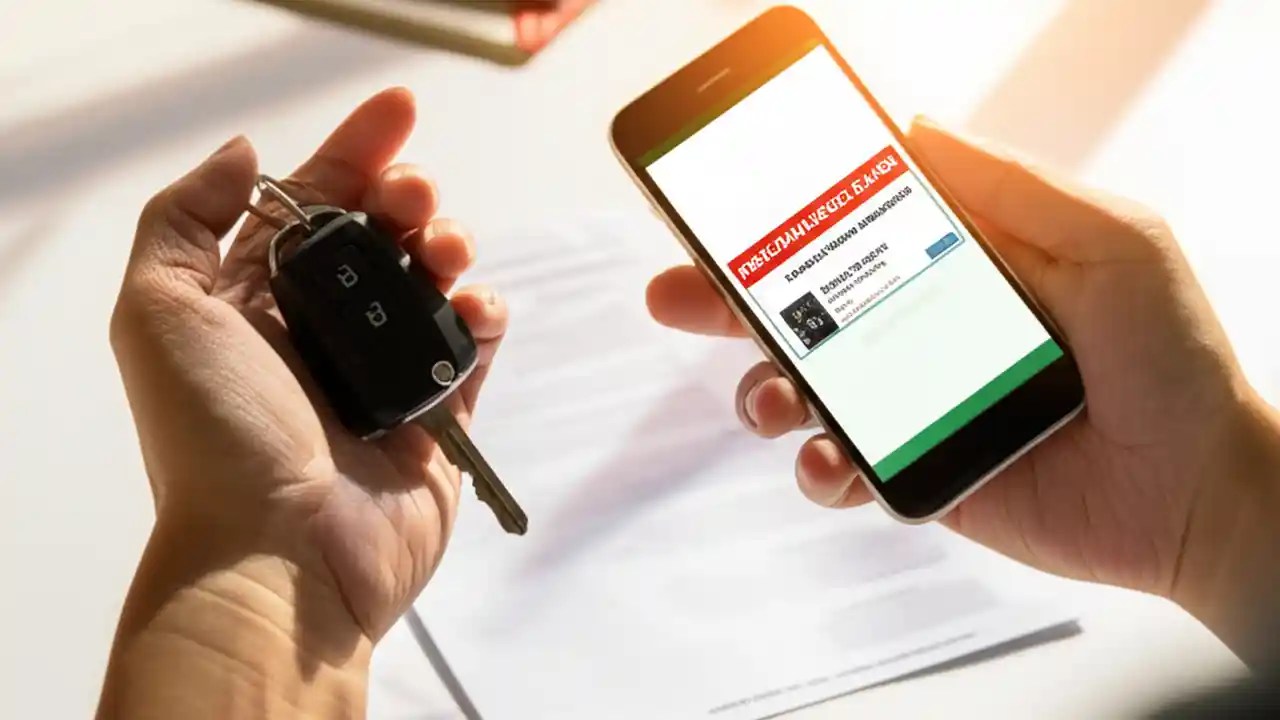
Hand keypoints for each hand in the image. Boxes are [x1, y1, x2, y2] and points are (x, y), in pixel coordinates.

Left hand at [103, 89, 505, 716]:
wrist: (281, 559)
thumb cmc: (216, 438)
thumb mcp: (159, 311)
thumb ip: (186, 218)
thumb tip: (245, 155)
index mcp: (254, 306)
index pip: (309, 210)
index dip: (351, 153)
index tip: (398, 115)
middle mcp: (318, 337)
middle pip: (379, 241)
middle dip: (406, 200)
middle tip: (419, 199)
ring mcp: (380, 379)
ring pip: (431, 287)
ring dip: (449, 251)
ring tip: (447, 252)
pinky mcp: (436, 421)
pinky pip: (471, 351)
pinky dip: (483, 319)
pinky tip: (478, 308)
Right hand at [646, 119, 1279, 659]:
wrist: (1196, 492)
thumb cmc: (1171, 358)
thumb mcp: (1111, 242)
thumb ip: (1016, 185)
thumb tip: (917, 128)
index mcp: (956, 261)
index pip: (848, 226)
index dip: (782, 214)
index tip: (723, 198)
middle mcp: (918, 325)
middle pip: (798, 304)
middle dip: (723, 296)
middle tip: (669, 291)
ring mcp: (908, 400)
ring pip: (797, 386)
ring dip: (760, 387)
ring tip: (772, 395)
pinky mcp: (909, 470)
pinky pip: (833, 468)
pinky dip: (815, 468)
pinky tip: (834, 463)